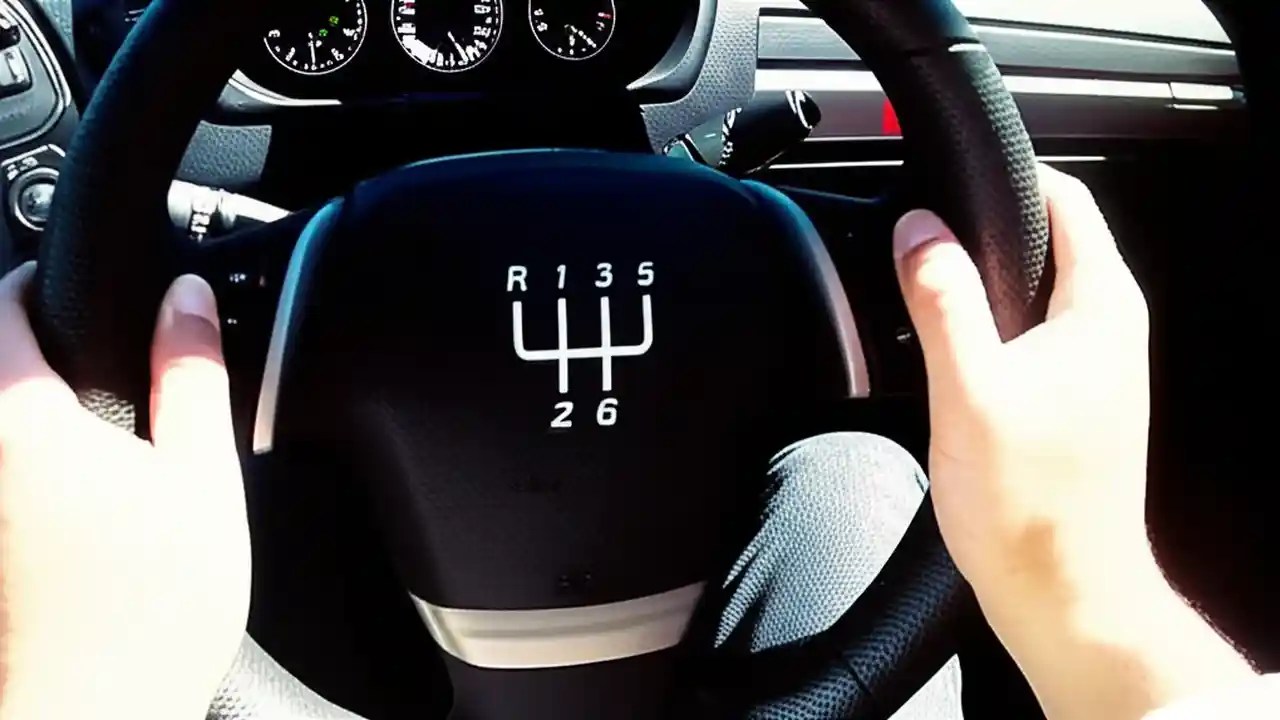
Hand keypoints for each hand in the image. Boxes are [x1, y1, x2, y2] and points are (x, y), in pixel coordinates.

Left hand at [0, 265, 249, 718]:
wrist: (97, 713)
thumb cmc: (154, 607)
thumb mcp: (202, 475)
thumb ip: (190, 374)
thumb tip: (188, 295)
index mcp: (24, 420)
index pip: (4, 305)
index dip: (38, 281)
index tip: (76, 286)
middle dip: (34, 347)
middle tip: (94, 356)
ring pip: (0, 420)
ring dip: (31, 407)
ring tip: (91, 427)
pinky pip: (6, 470)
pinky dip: (31, 460)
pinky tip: (78, 496)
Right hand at [893, 166, 1251, 718]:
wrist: (1062, 592)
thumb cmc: (1031, 506)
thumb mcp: (971, 392)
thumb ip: (944, 301)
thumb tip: (920, 230)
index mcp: (1100, 310)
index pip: (1067, 199)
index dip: (1007, 177)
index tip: (948, 177)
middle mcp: (1108, 330)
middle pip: (1048, 240)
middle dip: (982, 228)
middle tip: (920, 238)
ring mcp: (1094, 367)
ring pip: (1034, 290)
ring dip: (981, 282)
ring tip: (924, 293)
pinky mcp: (1071, 401)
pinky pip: (1028, 334)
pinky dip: (988, 326)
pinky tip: (947, 356)